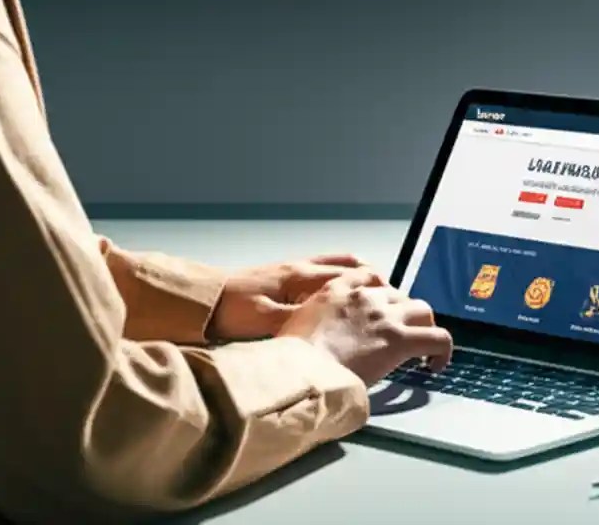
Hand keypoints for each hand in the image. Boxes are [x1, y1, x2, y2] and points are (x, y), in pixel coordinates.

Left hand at [208, 254, 383, 339]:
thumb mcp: (268, 323)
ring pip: (342, 264)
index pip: (355, 277)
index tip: (396, 305)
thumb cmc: (232, 311)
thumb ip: (303, 326)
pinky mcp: (286, 274)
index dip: (380, 291)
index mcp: (304, 278)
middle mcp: (304, 268)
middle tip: (394, 303)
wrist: (202, 299)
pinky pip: (325, 269)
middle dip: (379, 283)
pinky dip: (343, 277)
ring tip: (378, 296)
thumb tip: (334, 334)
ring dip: (362, 276)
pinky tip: (344, 292)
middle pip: (355, 267)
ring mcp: (295, 269)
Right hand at [277, 269, 452, 385]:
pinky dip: (443, 349)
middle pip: (398, 294)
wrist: (300, 369)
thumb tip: (315, 341)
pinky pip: (438, 337)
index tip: (382, 308)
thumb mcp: (292, 325)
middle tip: (399, 332)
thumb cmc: (291, 357)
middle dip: (402, 312)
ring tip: (421, 346)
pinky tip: (436, 364)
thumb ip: (312, 322)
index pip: (369, 276)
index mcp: (337, 290)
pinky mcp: (401, 340)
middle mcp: (365, 297)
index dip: (381, 292)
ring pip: (422, 309)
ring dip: (423, 325)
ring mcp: (385, 316)